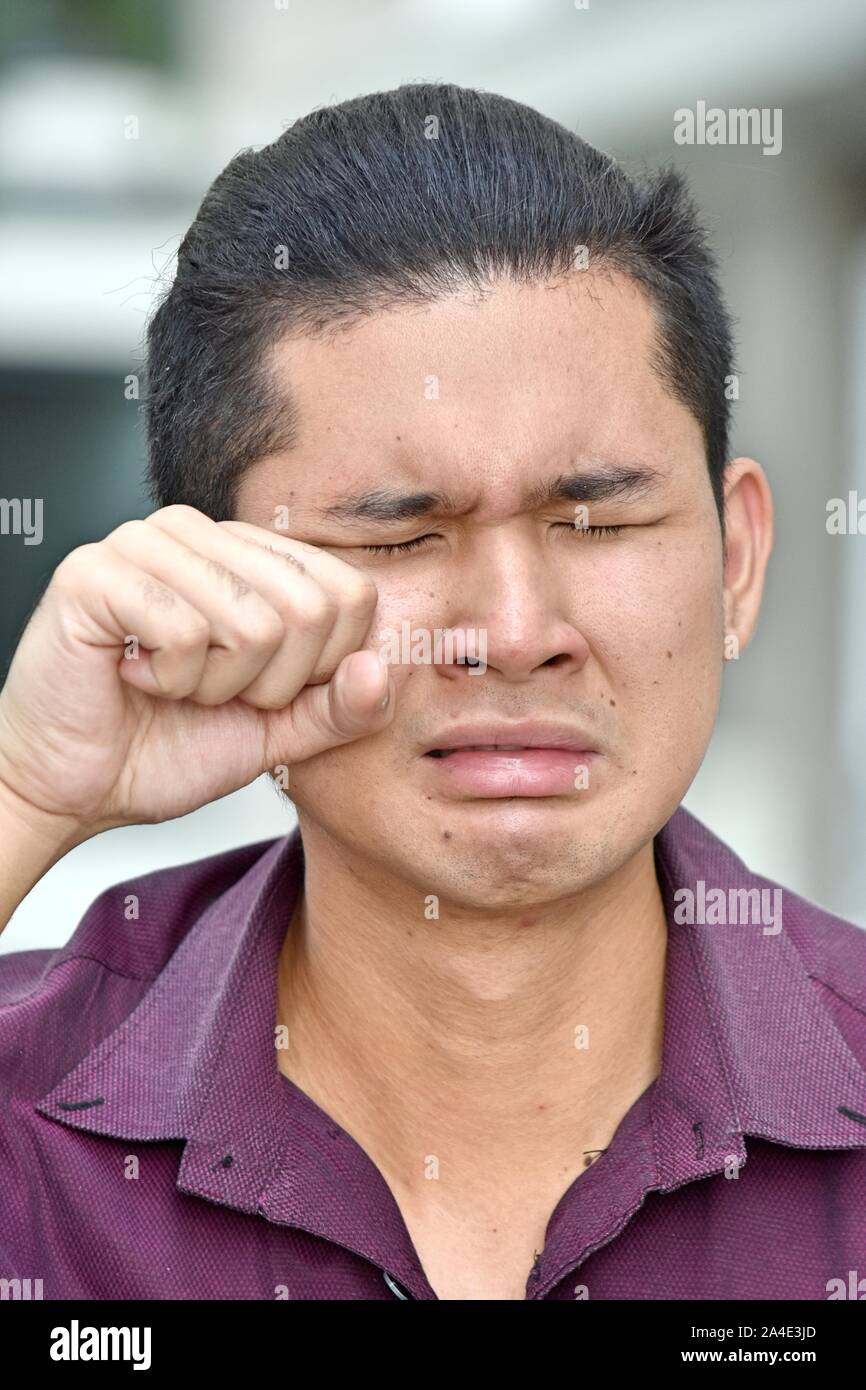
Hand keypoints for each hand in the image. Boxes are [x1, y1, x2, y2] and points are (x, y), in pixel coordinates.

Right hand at [0, 505, 393, 835]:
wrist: (74, 787)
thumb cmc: (164, 749)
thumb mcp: (277, 735)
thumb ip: (339, 708)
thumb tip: (376, 668)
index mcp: (252, 556)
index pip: (350, 594)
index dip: (319, 672)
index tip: (258, 692)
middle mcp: (203, 533)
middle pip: (310, 609)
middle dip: (268, 685)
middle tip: (208, 692)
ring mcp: (147, 543)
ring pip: (254, 623)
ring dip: (214, 686)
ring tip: (169, 683)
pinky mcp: (96, 570)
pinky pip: (188, 632)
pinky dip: (168, 680)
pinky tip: (133, 673)